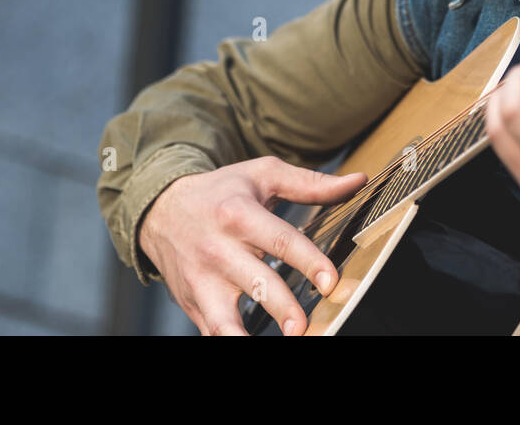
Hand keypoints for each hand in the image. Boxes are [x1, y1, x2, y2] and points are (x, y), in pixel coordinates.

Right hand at [138, 156, 366, 334]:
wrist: (161, 209)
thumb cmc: (220, 191)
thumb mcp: (262, 175)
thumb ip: (311, 183)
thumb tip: (358, 182)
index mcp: (238, 214)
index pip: (279, 240)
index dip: (308, 261)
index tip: (330, 281)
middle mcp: (218, 249)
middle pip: (256, 282)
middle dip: (282, 307)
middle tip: (305, 326)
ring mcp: (202, 281)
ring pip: (224, 318)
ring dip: (246, 339)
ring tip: (283, 342)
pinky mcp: (193, 303)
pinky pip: (210, 332)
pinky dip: (228, 342)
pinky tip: (248, 344)